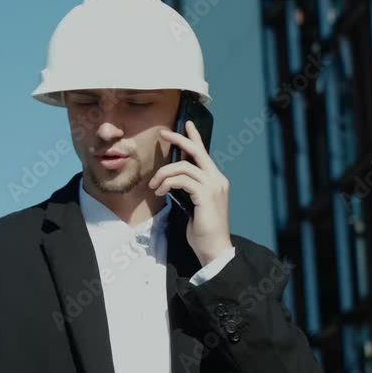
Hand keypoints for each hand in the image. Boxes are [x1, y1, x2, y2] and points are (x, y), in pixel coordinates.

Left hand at [150, 120, 232, 265]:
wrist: (214, 248)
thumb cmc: (202, 230)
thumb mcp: (194, 204)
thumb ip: (188, 189)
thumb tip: (172, 179)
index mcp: (216, 180)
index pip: (204, 153)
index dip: (194, 137)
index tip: (186, 124)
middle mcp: (217, 179)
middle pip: (197, 151)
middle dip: (179, 139)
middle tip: (163, 134)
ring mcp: (213, 186)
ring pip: (183, 167)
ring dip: (163, 174)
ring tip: (154, 186)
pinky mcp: (205, 195)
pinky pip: (181, 180)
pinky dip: (167, 183)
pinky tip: (160, 192)